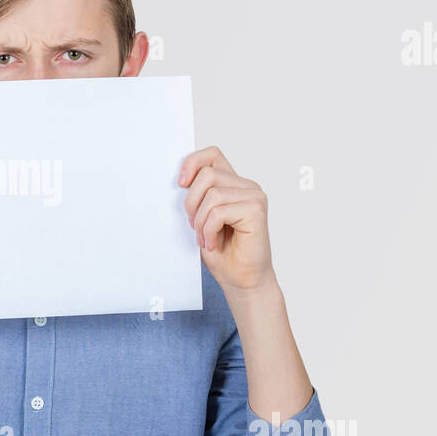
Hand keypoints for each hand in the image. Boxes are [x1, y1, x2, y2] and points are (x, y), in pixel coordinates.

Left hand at [179, 147, 274, 292]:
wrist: (242, 280)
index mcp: (234, 184)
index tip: (180, 183)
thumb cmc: (223, 252)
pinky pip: (218, 212)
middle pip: (207, 175)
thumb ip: (198, 196)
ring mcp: (254, 197)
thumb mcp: (202, 218)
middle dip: (191, 202)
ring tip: (205, 238)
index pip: (212, 155)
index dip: (192, 162)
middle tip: (194, 225)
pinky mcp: (256, 211)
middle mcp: (247, 187)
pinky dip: (209, 231)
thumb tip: (180, 179)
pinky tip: (214, 243)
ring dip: (200, 222)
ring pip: (212, 194)